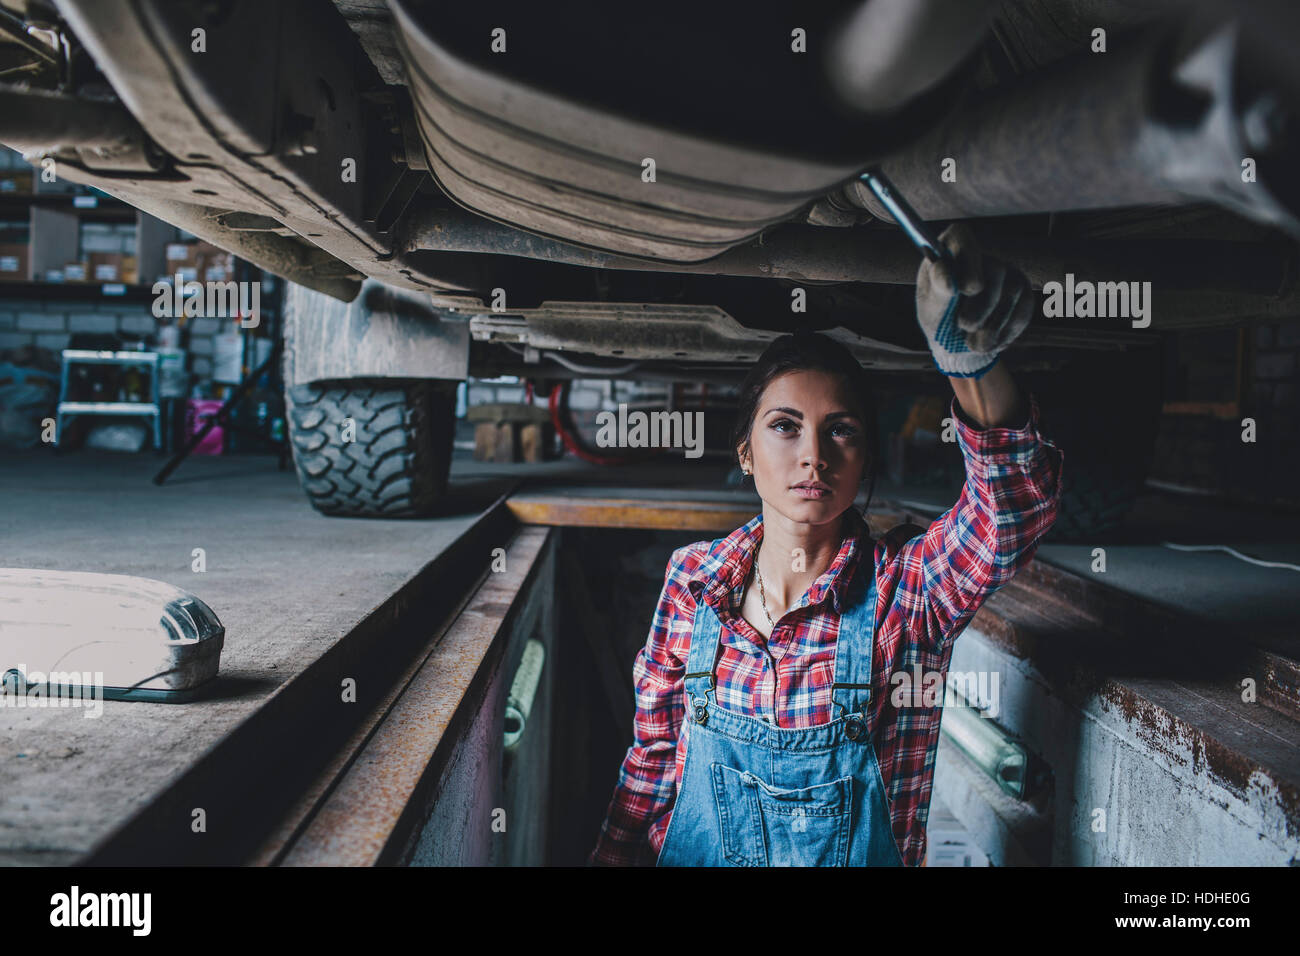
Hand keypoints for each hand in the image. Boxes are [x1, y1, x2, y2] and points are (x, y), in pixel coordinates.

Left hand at [915, 223, 1033, 377]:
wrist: (958, 348)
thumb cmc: (938, 322)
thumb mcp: (932, 309)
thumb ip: (938, 290)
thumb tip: (946, 276)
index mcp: (950, 252)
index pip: (962, 236)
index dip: (968, 257)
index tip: (965, 288)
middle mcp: (981, 256)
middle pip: (994, 269)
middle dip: (980, 304)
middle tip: (964, 325)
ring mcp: (1006, 273)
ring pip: (1011, 292)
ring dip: (990, 325)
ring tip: (970, 342)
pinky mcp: (1023, 293)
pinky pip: (1021, 311)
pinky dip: (1003, 333)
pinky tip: (987, 340)